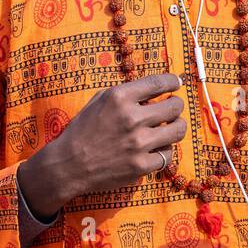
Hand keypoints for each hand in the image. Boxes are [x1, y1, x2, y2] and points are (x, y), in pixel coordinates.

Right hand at [18, 73, 186, 217]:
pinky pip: (168, 155)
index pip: (159, 83)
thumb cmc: (83, 130)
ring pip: (178, 130)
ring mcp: (138, 143)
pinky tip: (157, 148)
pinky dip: (164, 151)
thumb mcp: (99, 101)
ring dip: (177, 127)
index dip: (172, 81)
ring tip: (171, 128)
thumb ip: (125, 94)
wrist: (69, 164)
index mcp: (120, 97)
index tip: (176, 83)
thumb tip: (152, 90)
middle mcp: (132, 118)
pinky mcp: (141, 165)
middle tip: (174, 108)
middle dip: (177, 105)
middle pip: (174, 106)